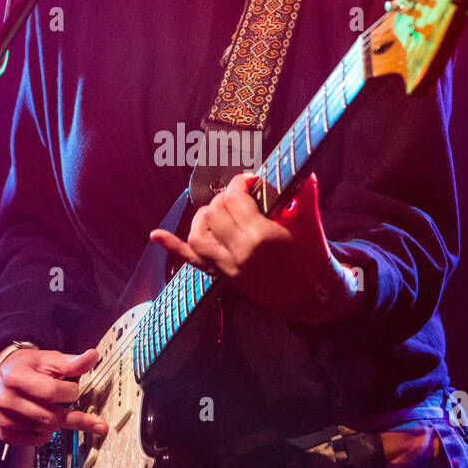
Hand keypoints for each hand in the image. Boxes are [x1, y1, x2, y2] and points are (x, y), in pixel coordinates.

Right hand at [0, 346, 108, 447]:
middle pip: (50, 416)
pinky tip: (46, 424)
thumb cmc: (29, 366)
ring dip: (59, 425)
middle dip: (77, 420)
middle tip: (98, 425)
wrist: (3, 374)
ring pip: (44, 431)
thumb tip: (93, 356)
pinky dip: (45, 435)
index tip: (74, 389)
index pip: (51, 391)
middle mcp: (7, 400)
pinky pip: (33, 441)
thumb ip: (72, 362)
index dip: (69, 392)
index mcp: (17, 378)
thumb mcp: (49, 359)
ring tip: (59, 413)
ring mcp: (3, 418)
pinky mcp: (4, 432)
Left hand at [149, 171, 337, 314]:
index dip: (240, 182)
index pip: (235, 198)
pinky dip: (172, 246)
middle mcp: (239, 251)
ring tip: (218, 212)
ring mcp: (228, 266)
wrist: (309, 296)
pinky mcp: (223, 276)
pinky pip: (191, 261)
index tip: (250, 180)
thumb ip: (306, 196)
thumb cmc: (311, 258)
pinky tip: (156, 235)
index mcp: (260, 235)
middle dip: (224, 197)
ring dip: (203, 217)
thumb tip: (306, 172)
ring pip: (198, 234)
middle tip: (239, 196)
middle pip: (215, 212)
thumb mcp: (310, 225)